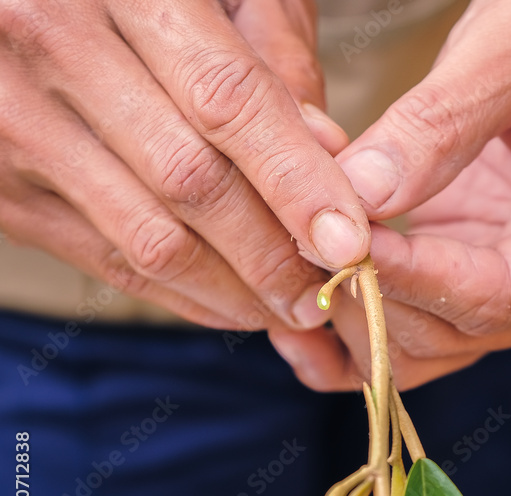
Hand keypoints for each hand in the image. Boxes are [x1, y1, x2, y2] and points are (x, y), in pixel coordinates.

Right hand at [0, 0, 367, 330]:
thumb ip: (275, 63)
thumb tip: (330, 161)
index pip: (227, 100)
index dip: (296, 181)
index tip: (350, 242)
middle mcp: (53, 44)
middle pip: (191, 180)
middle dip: (274, 254)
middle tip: (332, 291)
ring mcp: (14, 118)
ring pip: (149, 237)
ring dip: (235, 290)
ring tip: (293, 308)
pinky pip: (106, 261)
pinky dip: (182, 295)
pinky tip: (233, 304)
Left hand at [270, 0, 510, 389]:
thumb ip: (440, 121)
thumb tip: (359, 193)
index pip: (503, 291)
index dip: (412, 275)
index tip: (333, 242)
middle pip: (464, 328)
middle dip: (374, 294)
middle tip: (296, 241)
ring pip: (435, 346)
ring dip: (359, 320)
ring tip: (291, 270)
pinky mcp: (494, 287)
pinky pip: (426, 334)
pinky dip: (367, 331)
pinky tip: (309, 319)